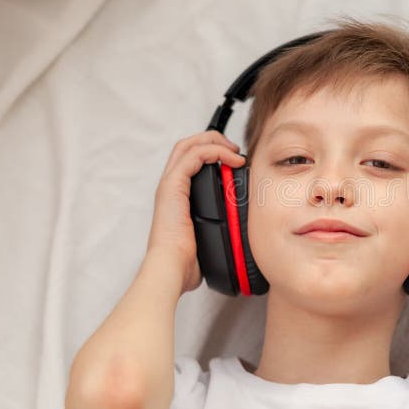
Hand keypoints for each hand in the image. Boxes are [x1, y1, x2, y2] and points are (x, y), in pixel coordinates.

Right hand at [147, 130, 245, 293]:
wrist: (171, 268)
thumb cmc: (186, 261)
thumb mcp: (209, 239)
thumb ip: (219, 229)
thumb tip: (239, 235)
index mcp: (177, 197)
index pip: (189, 161)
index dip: (211, 153)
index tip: (235, 160)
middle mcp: (171, 187)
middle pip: (187, 147)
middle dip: (213, 140)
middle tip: (235, 150)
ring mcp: (170, 184)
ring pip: (188, 145)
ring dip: (214, 141)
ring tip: (235, 151)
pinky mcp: (172, 185)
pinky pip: (193, 155)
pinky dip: (214, 151)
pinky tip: (232, 159)